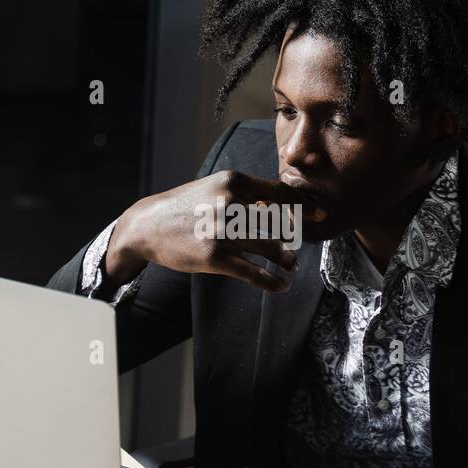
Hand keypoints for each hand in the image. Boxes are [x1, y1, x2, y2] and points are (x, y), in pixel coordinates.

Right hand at [106, 170, 323, 292]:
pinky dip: (271, 281)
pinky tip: (280, 286)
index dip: (304, 205)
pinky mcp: (215, 257)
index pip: (280, 193)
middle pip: (278, 223)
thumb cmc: (185, 206)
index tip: (320, 214)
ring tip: (291, 265)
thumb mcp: (213, 188)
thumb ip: (244, 194)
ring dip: (285, 259)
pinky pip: (253, 272)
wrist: (147, 225)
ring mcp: (223, 232)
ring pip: (269, 247)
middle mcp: (230, 204)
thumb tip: (278, 205)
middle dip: (292, 238)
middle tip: (296, 248)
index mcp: (233, 182)